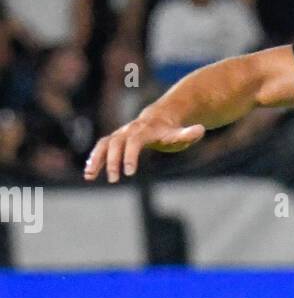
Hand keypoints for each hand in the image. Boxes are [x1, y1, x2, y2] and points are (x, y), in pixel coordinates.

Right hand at [84, 115, 204, 182]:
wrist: (159, 118)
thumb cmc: (171, 131)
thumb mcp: (181, 134)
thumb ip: (188, 134)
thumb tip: (201, 129)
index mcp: (144, 130)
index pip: (134, 142)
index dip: (130, 155)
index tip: (129, 173)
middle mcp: (129, 131)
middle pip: (116, 143)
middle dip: (113, 161)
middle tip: (115, 180)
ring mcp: (120, 135)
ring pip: (104, 144)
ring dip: (96, 160)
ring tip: (90, 176)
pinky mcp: (114, 141)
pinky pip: (101, 149)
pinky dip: (94, 160)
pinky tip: (89, 175)